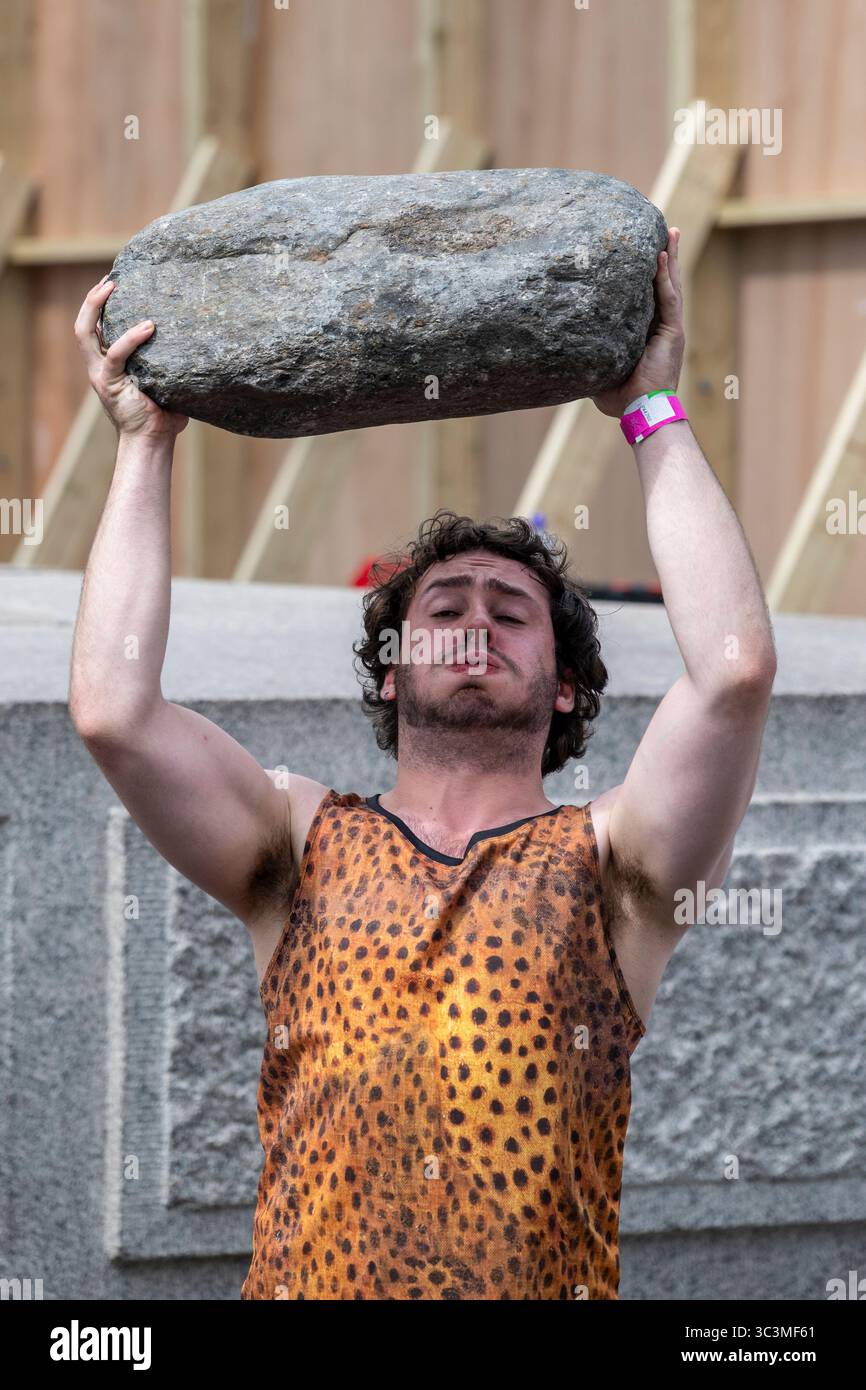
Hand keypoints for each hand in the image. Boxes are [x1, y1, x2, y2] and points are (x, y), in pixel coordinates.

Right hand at [74, 274, 188, 439]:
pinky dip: (131, 338)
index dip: (99, 306)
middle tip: (110, 278)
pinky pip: (116, 354)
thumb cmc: (164, 415)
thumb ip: (171, 362)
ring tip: (113, 287)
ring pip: (85, 333)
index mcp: (108, 366)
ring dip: (95, 307)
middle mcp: (98, 367)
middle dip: (92, 300)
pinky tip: (149, 326)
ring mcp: (100, 374)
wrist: (154, 441)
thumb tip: (200, 341)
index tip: (113, 282)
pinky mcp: (109, 382)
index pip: (95, 329)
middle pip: (82, 325)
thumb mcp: (165, 382)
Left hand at [592, 226, 684, 418]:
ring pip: (671, 285)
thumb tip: (563, 351)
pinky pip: (669, 298)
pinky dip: (665, 277)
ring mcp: (669, 328)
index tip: (645, 252)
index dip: (650, 275)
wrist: (641, 411)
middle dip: (666, 258)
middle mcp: (661, 327)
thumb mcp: (600, 371)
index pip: (650, 297)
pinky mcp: (673, 332)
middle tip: (666, 231)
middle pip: (665, 284)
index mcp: (648, 333)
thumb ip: (589, 357)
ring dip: (671, 258)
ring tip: (671, 232)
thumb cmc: (621, 398)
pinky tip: (662, 255)